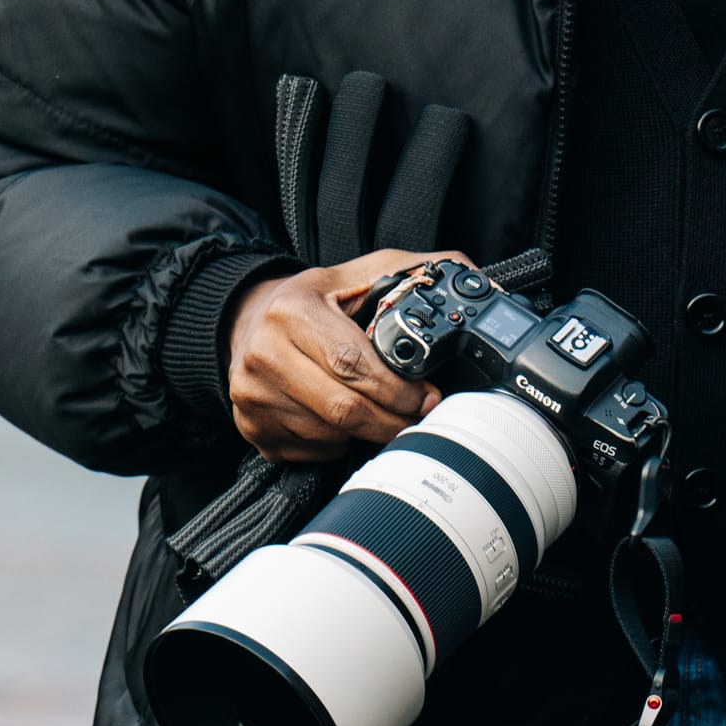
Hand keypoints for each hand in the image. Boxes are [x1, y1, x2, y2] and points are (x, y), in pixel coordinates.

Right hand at [224, 248, 465, 464]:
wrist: (249, 320)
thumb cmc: (316, 301)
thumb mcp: (362, 274)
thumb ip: (415, 275)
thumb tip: (476, 283)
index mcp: (292, 311)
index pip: (353, 365)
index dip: (398, 389)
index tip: (428, 398)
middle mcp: (263, 354)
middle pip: (344, 410)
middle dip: (392, 419)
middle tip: (417, 417)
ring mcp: (253, 396)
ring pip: (330, 435)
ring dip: (367, 432)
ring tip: (381, 414)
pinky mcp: (252, 427)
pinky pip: (312, 451)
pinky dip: (337, 443)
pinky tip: (341, 419)